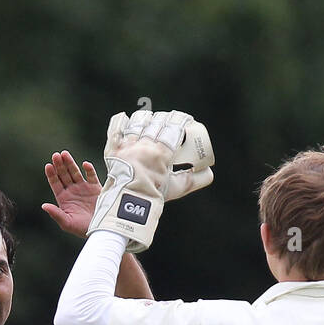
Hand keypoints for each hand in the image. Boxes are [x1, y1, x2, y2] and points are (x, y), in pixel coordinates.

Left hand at [42, 151, 102, 237]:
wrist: (101, 230)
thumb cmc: (82, 229)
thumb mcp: (67, 223)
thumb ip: (56, 214)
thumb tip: (44, 206)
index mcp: (64, 198)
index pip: (55, 183)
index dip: (52, 174)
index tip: (49, 166)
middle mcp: (72, 191)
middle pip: (64, 174)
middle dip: (60, 165)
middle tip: (56, 155)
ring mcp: (83, 188)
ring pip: (75, 172)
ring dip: (70, 163)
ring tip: (65, 154)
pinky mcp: (95, 187)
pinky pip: (91, 175)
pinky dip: (89, 169)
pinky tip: (85, 165)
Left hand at [88, 110, 213, 252]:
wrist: (127, 207)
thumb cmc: (154, 197)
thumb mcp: (176, 189)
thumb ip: (194, 180)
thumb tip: (209, 173)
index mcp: (162, 154)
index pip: (175, 128)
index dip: (182, 120)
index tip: (186, 119)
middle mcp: (144, 145)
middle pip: (157, 122)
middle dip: (166, 118)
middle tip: (169, 121)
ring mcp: (128, 146)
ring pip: (138, 122)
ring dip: (146, 118)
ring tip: (150, 119)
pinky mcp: (113, 149)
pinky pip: (116, 128)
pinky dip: (120, 121)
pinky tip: (124, 117)